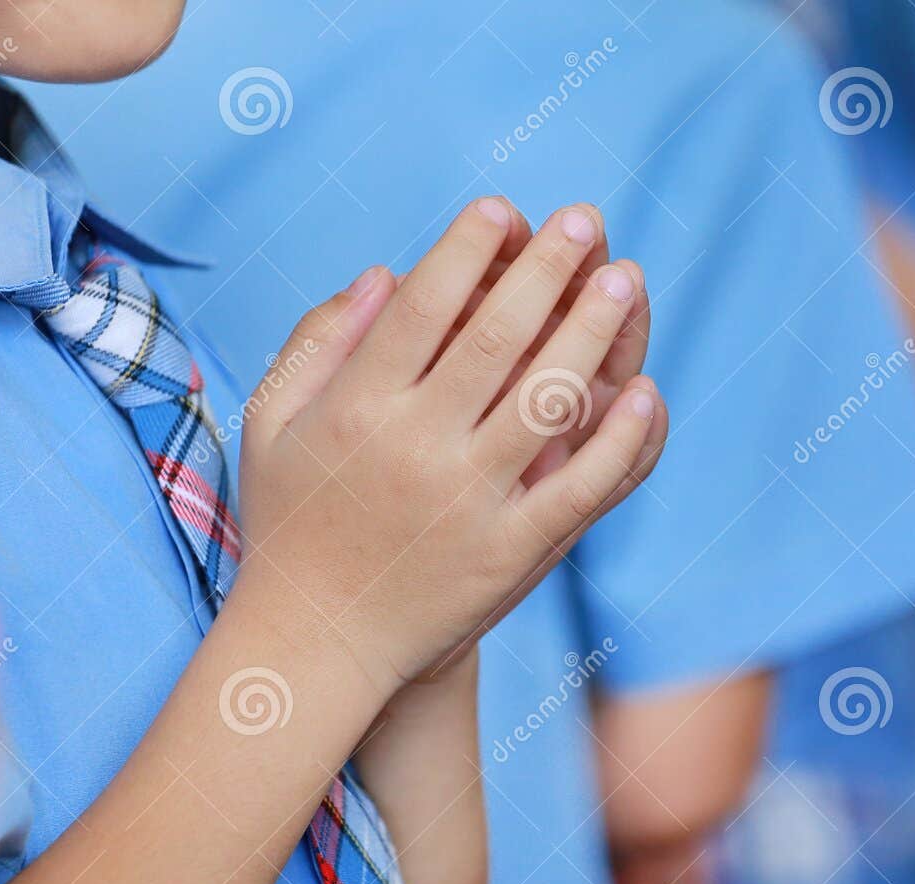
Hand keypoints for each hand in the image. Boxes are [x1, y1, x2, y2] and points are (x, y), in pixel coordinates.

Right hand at [233, 199, 666, 692]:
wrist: (315, 641)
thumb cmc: (290, 522)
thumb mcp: (271, 424)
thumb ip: (318, 341)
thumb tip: (385, 273)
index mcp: (355, 407)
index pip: (423, 305)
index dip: (467, 247)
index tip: (501, 211)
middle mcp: (414, 448)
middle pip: (497, 337)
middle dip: (547, 267)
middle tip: (584, 220)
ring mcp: (468, 503)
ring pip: (549, 400)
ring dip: (595, 331)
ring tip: (623, 278)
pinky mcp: (509, 555)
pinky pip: (578, 487)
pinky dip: (618, 439)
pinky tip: (643, 392)